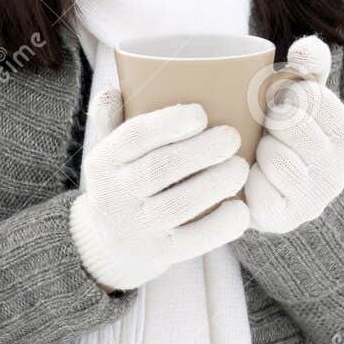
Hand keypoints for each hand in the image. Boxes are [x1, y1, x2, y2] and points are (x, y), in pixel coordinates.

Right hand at [68, 89, 250, 291]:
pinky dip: (220, 225)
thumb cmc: (124, 180)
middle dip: (202, 150)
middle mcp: (113, 197)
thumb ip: (113, 118)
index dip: (169, 122)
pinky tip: (239, 209)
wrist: (108, 245)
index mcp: (103, 162)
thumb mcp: (110, 150)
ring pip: (177, 205)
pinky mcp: (158, 254)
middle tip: (233, 137)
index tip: (201, 114)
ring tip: (239, 168)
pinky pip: (192, 242)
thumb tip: (114, 88)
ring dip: (215, 183)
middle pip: (159, 169)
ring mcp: (135, 229)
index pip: (133, 137)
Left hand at [243, 36, 343, 234]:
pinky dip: (248, 181)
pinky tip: (250, 176)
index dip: (286, 94)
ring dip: (260, 150)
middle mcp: (338, 174)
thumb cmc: (281, 133)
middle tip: (266, 126)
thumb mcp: (299, 97)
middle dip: (272, 119)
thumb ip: (310, 66)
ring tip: (259, 151)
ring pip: (280, 161)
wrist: (262, 188)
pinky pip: (262, 194)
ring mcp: (312, 201)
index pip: (314, 98)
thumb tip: (306, 48)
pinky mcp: (284, 221)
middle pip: (295, 126)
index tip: (281, 103)